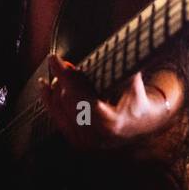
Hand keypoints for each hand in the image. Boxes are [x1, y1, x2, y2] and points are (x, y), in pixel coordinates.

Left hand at [37, 54, 179, 150]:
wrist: (143, 126)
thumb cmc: (138, 100)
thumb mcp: (134, 83)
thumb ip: (120, 68)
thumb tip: (112, 46)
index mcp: (111, 122)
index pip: (80, 96)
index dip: (65, 76)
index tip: (54, 59)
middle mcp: (96, 137)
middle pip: (67, 102)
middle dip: (61, 80)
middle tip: (59, 63)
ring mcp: (86, 143)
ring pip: (59, 111)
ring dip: (54, 89)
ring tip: (56, 71)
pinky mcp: (77, 142)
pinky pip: (57, 119)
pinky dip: (50, 102)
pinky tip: (45, 87)